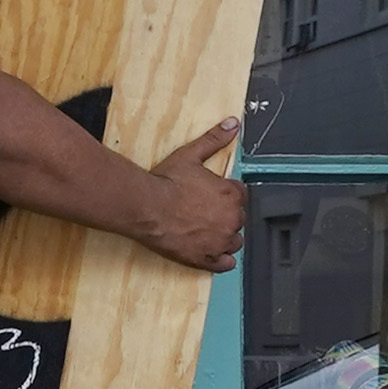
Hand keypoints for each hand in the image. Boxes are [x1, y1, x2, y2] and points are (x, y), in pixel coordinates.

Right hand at [135, 121, 243, 272]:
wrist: (146, 207)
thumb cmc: (166, 183)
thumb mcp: (191, 155)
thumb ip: (214, 139)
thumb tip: (232, 124)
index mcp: (231, 194)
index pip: (241, 195)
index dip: (227, 194)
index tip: (214, 195)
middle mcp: (231, 219)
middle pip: (238, 218)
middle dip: (225, 215)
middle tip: (205, 211)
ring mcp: (220, 241)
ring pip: (235, 241)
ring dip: (225, 236)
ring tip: (206, 230)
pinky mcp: (207, 259)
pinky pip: (226, 264)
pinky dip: (222, 260)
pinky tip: (213, 253)